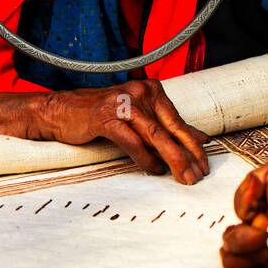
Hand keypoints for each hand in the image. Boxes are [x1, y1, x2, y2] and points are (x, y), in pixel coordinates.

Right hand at [34, 80, 209, 183]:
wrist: (63, 111)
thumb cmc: (103, 116)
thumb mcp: (140, 118)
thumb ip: (167, 126)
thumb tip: (200, 138)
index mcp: (151, 90)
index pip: (178, 120)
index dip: (193, 144)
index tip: (204, 163)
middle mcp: (140, 92)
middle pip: (170, 128)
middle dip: (188, 154)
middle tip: (198, 174)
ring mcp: (122, 103)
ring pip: (154, 135)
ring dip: (172, 159)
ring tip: (182, 177)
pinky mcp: (105, 116)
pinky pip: (131, 141)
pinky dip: (144, 158)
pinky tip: (154, 170)